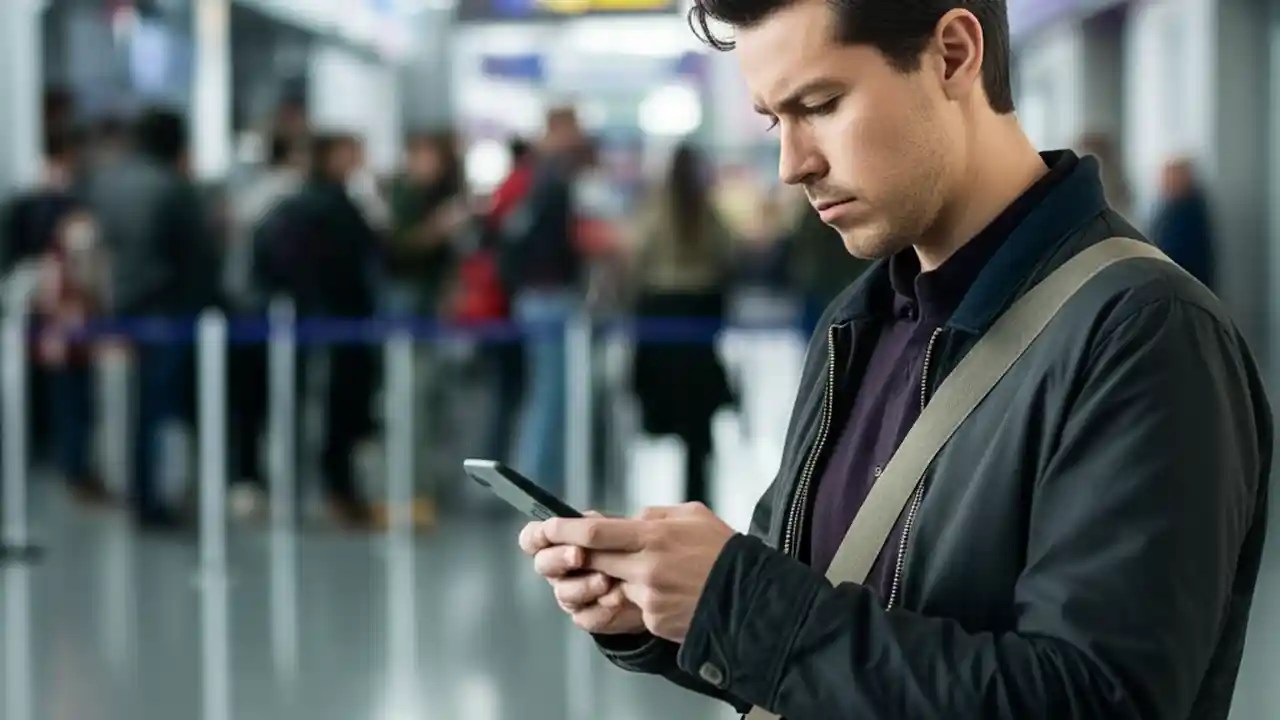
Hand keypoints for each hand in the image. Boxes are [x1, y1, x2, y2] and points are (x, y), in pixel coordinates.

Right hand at [519, 513, 644, 634]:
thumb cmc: (635, 550)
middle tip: (578, 555)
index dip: (534, 536)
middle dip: (558, 558)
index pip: (533, 538)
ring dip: (583, 586)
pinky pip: (584, 618)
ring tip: (607, 580)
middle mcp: (561, 569)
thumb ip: (599, 525)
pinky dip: (601, 610)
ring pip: (563, 593)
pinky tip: (620, 601)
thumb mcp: (621, 528)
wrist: (658, 586)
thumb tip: (587, 518)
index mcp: (562, 541)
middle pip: (543, 564)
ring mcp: (572, 595)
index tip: (547, 532)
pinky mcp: (588, 617)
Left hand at [541, 503, 736, 642]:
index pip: (594, 533)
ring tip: (656, 571)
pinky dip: (645, 598)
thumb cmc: (723, 551)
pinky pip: (637, 606)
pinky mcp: (653, 620)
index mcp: (653, 537)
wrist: (751, 596)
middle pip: (594, 560)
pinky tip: (672, 592)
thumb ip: (654, 515)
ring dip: (622, 577)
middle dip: (578, 555)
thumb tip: (629, 520)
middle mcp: (646, 568)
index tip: (547, 526)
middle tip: (571, 549)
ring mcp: (648, 597)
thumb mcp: (692, 515)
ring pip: (615, 583)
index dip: (564, 530)